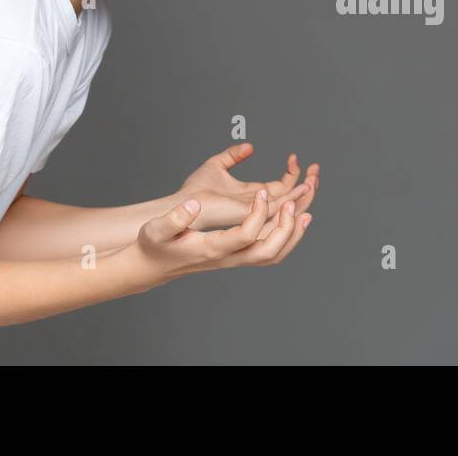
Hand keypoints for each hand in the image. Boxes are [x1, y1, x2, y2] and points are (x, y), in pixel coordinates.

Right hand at [134, 188, 311, 283]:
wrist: (153, 266)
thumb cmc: (154, 245)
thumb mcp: (156, 230)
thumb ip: (174, 218)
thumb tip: (192, 206)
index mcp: (211, 249)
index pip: (245, 236)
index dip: (258, 214)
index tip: (262, 191)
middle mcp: (227, 258)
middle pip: (267, 251)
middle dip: (285, 228)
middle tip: (293, 201)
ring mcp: (234, 260)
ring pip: (272, 255)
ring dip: (291, 234)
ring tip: (304, 210)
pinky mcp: (236, 256)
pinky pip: (268, 252)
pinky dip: (285, 238)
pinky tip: (290, 220)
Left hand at [175, 143, 319, 231]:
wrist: (180, 206)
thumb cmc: (193, 191)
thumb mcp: (216, 165)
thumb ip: (233, 155)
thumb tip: (249, 147)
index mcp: (252, 197)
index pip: (282, 189)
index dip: (293, 175)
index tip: (295, 158)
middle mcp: (258, 207)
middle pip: (292, 199)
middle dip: (307, 185)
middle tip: (316, 169)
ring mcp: (256, 213)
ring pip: (290, 205)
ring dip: (305, 191)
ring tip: (314, 174)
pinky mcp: (251, 215)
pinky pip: (279, 208)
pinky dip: (294, 198)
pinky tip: (304, 186)